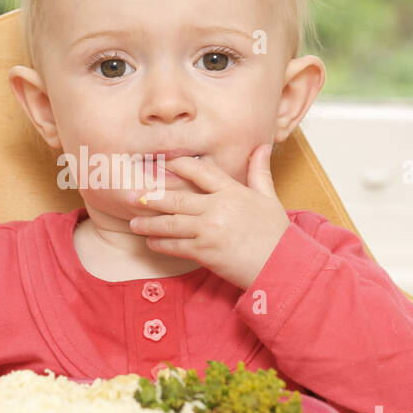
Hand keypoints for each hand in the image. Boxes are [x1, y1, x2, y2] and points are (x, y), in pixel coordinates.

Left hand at [126, 143, 289, 290]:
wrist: (281, 267)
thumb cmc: (276, 233)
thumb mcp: (269, 198)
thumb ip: (260, 172)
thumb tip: (263, 146)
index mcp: (233, 192)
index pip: (200, 172)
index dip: (179, 165)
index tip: (164, 164)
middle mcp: (217, 208)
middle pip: (176, 199)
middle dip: (150, 198)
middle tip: (131, 196)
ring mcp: (209, 231)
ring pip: (170, 223)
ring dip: (149, 224)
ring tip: (134, 223)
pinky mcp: (205, 252)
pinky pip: (176, 246)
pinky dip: (161, 244)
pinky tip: (151, 242)